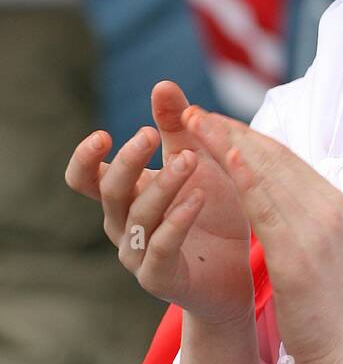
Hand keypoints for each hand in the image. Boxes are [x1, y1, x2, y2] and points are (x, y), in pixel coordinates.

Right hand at [65, 80, 252, 323]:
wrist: (237, 271)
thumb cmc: (212, 214)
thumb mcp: (199, 161)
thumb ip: (178, 126)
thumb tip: (162, 85)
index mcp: (124, 196)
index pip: (84, 179)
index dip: (84, 159)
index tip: (103, 135)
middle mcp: (123, 225)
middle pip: (110, 191)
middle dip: (128, 160)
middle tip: (150, 133)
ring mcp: (138, 254)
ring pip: (138, 216)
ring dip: (163, 185)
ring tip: (190, 160)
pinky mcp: (160, 278)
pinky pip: (161, 248)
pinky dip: (178, 220)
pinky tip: (197, 197)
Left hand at [182, 105, 342, 363]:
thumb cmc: (332, 305)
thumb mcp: (319, 249)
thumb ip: (300, 216)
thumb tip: (273, 194)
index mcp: (332, 202)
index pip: (283, 157)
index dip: (245, 135)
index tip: (212, 121)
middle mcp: (327, 206)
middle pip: (272, 156)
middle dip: (229, 129)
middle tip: (192, 111)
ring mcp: (315, 228)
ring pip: (266, 172)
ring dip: (227, 142)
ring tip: (193, 122)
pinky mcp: (299, 254)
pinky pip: (268, 207)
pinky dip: (247, 177)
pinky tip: (225, 157)